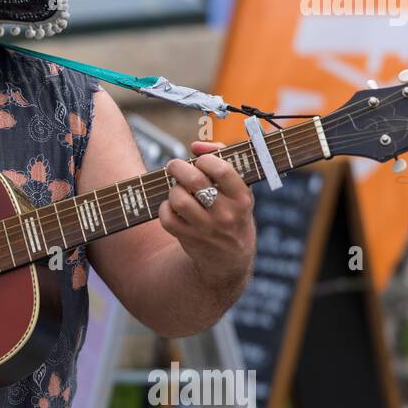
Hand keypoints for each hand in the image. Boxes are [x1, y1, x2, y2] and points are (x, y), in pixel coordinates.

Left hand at [158, 141, 255, 292]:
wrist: (229, 261)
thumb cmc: (233, 214)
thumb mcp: (239, 191)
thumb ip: (222, 160)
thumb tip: (196, 146)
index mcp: (243, 198)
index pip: (222, 170)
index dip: (205, 159)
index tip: (200, 161)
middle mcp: (226, 214)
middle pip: (194, 181)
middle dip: (178, 167)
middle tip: (174, 166)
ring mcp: (206, 229)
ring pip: (178, 199)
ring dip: (173, 189)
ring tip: (177, 189)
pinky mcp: (188, 239)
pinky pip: (167, 218)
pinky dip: (164, 208)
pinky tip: (172, 207)